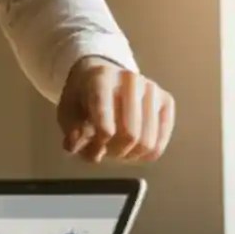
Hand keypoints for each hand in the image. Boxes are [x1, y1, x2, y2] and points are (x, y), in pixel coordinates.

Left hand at [57, 56, 175, 163]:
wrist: (104, 79)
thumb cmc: (84, 99)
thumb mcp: (68, 112)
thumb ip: (72, 133)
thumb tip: (82, 149)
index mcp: (101, 78)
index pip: (104, 112)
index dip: (100, 138)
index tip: (94, 147)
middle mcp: (130, 79)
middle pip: (130, 134)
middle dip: (114, 151)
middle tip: (103, 150)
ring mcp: (152, 89)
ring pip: (147, 141)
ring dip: (129, 155)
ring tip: (116, 149)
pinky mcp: (166, 101)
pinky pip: (160, 142)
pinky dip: (144, 154)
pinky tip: (132, 150)